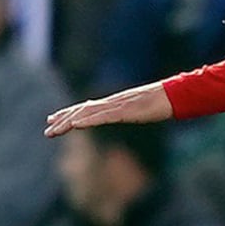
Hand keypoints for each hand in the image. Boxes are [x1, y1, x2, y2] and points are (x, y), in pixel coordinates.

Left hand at [44, 82, 172, 136]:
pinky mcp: (125, 110)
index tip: (55, 119)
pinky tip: (76, 125)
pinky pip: (102, 116)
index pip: (88, 107)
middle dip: (63, 119)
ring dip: (68, 122)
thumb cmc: (166, 101)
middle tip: (47, 129)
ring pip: (88, 114)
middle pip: (83, 110)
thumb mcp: (146, 109)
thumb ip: (136, 111)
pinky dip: (88, 120)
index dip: (70, 113)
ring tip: (53, 130)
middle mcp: (113, 102)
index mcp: (117, 102)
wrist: (177, 94)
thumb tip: (134, 115)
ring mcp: (118, 105)